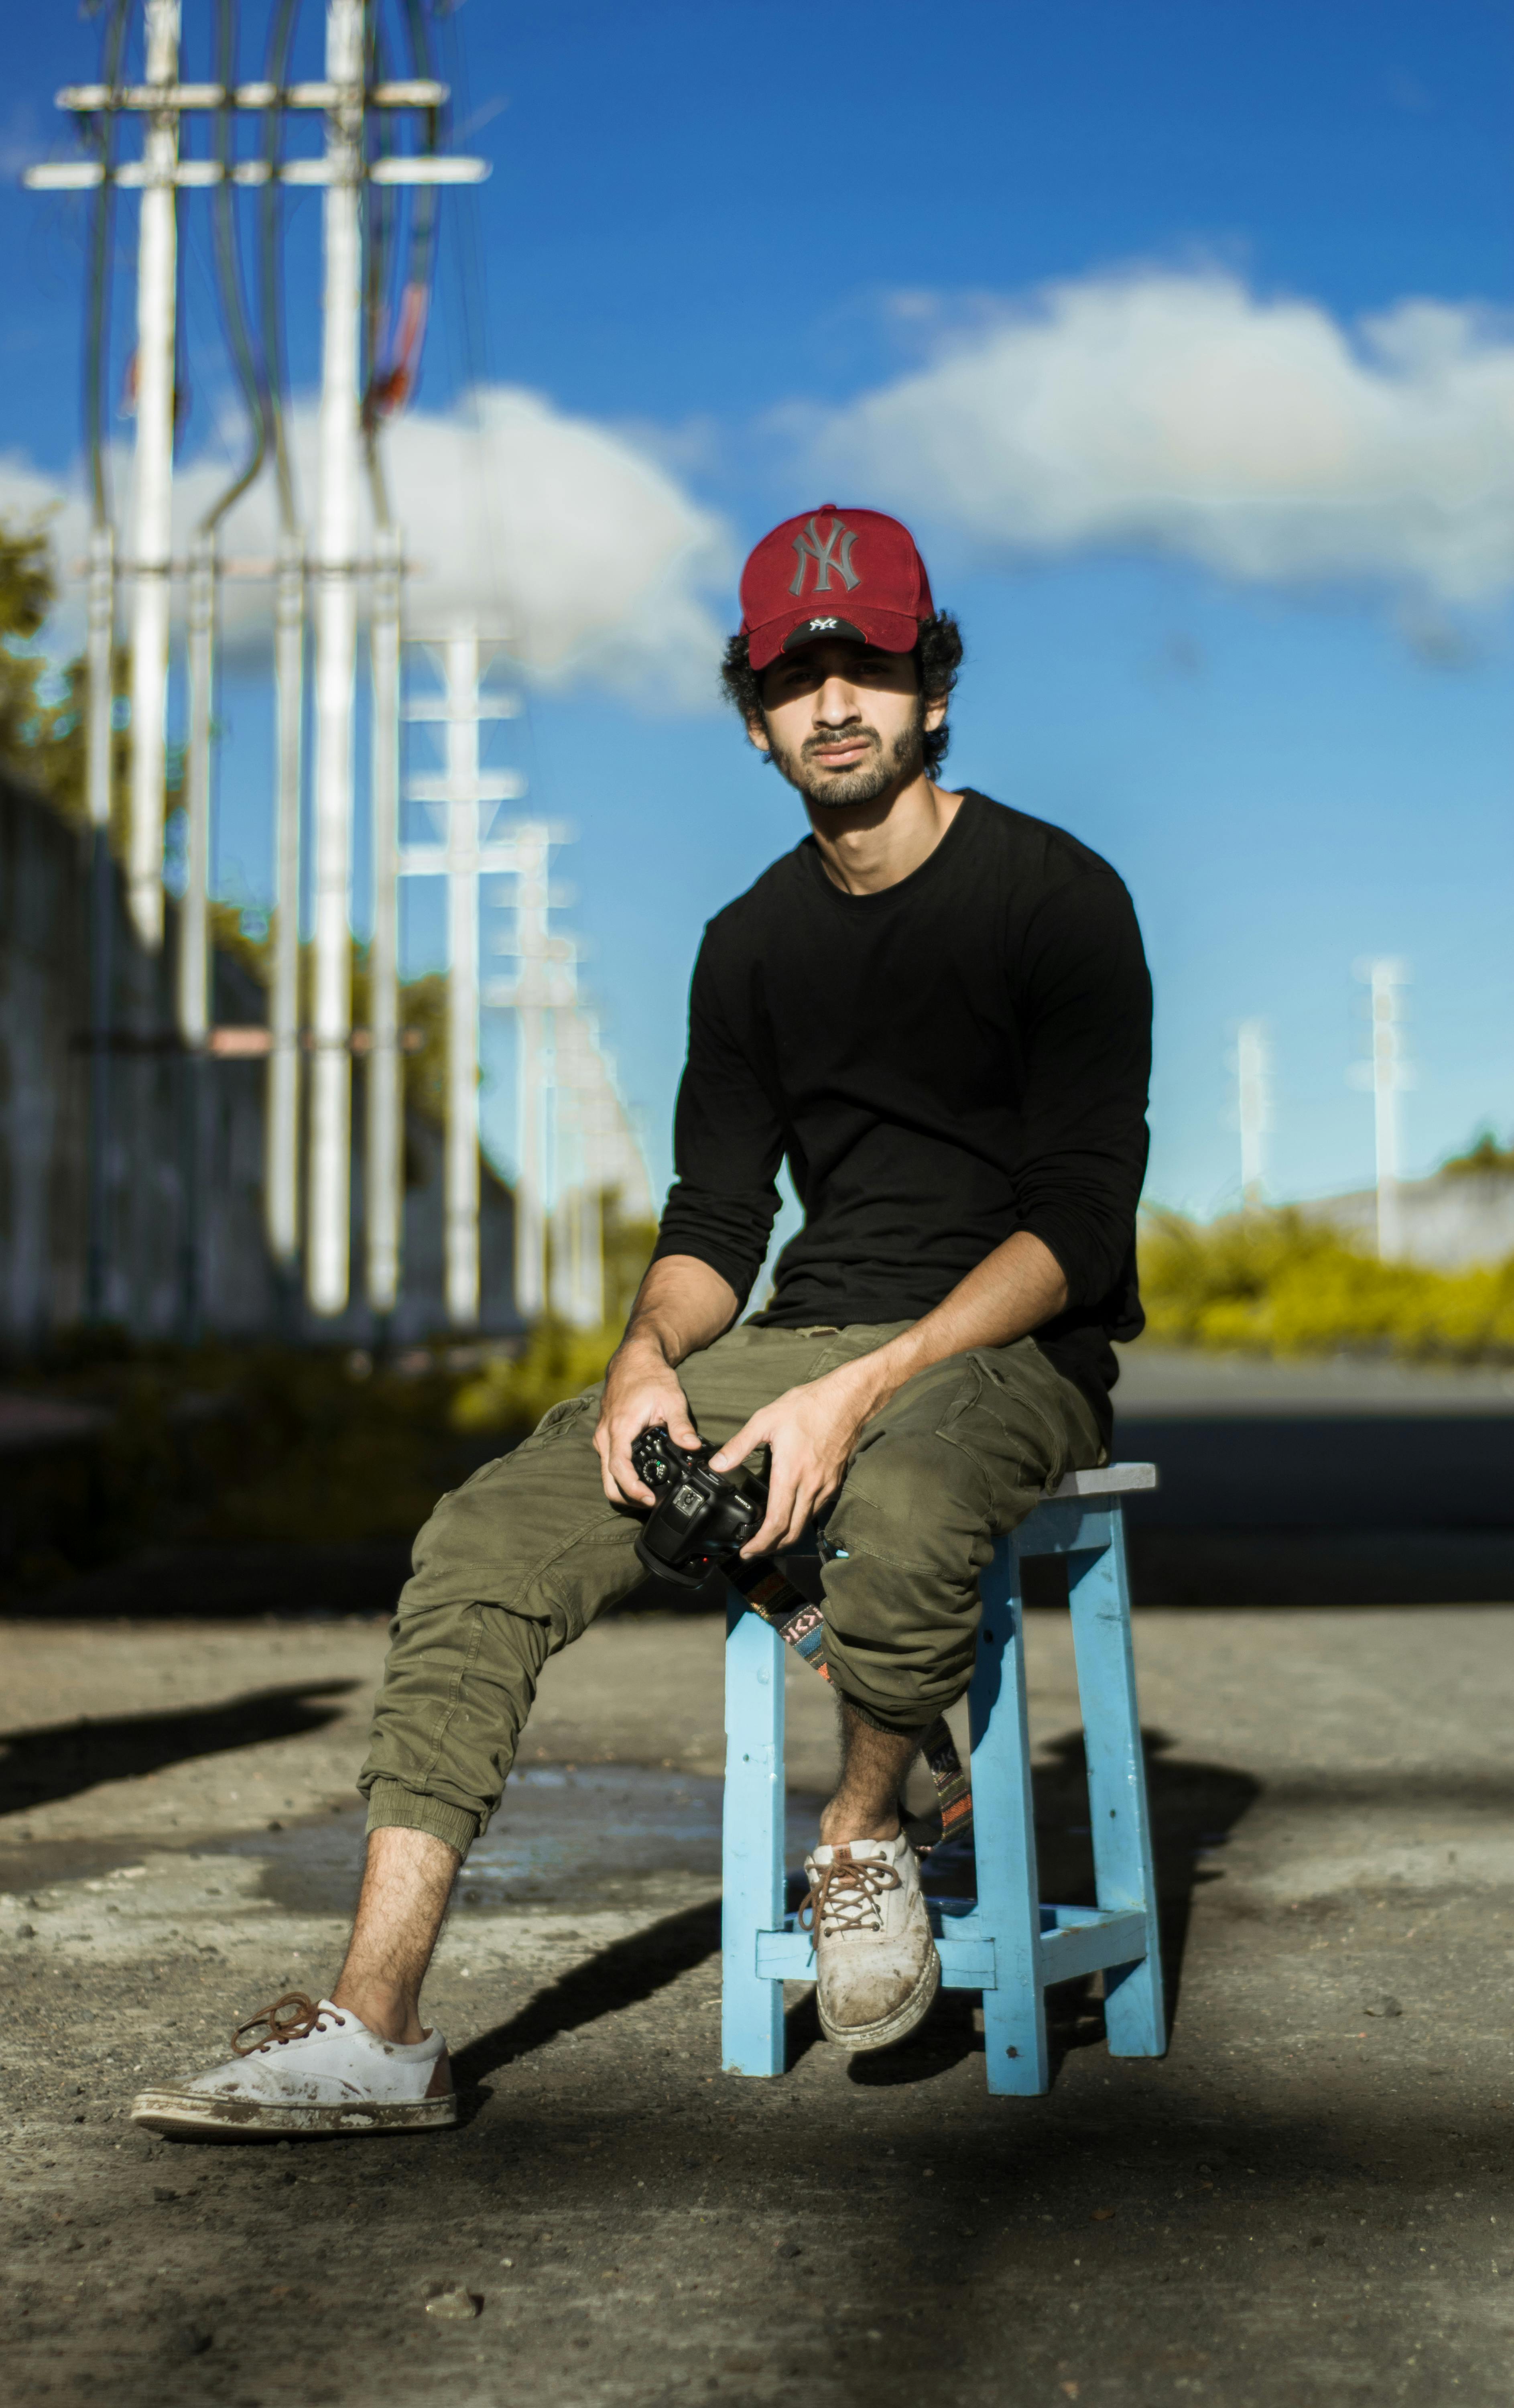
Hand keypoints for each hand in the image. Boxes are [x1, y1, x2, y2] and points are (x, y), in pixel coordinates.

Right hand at [594, 1337, 699, 1507]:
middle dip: (628, 1497)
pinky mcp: (605, 1437)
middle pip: (608, 1481)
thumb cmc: (650, 1376)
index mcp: (619, 1429)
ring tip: (649, 1494)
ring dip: (624, 1488)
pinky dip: (621, 1476)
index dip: (633, 1489)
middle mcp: (605, 1436)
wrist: (633, 1359)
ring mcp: (602, 1437)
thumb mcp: (672, 1399)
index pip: (619, 1469)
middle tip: (652, 1503)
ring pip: (606, 1475)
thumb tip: (693, 1447)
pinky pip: (608, 1463)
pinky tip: (641, 1477)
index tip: (650, 1499)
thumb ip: (681, 1426)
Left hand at [710, 1360, 881, 1556]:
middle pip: (792, 1532)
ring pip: (806, 1522)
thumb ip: (739, 1445)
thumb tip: (716, 1465)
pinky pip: (818, 1509)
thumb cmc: (808, 1406)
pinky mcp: (836, 1481)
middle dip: (772, 1547)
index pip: (776, 1523)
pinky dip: (802, 1519)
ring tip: (769, 1535)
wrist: (848, 1398)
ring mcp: (826, 1486)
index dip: (760, 1543)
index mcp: (791, 1474)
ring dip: (787, 1535)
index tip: (747, 1551)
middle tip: (754, 1550)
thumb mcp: (765, 1420)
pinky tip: (790, 1512)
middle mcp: (811, 1486)